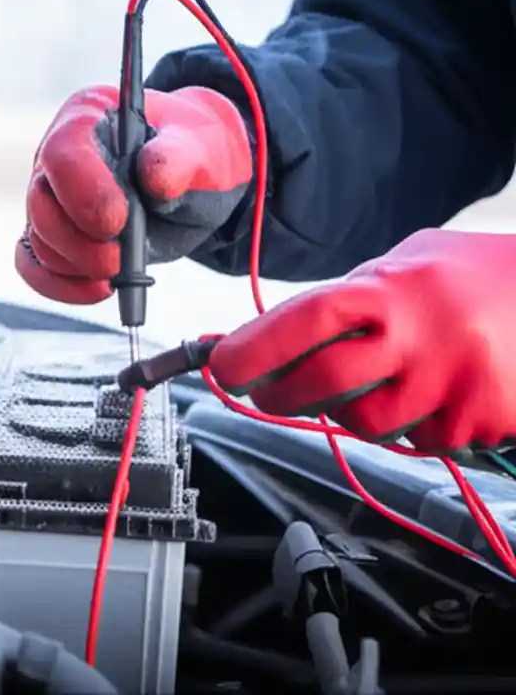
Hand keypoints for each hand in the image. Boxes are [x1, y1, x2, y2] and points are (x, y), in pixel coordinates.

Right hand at [16, 85, 250, 303]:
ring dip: (78, 265)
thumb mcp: (200, 146)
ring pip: (38, 240)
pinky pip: (35, 266)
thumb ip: (179, 156)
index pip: (64, 152)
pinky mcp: (54, 236)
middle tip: (122, 260)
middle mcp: (56, 157)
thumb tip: (153, 176)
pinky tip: (101, 289)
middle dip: (80, 241)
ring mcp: (50, 199)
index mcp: (86, 117)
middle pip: (41, 203)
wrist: (192, 177)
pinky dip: (62, 286)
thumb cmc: (191, 152)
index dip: (84, 191)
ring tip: (123, 270)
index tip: (117, 222)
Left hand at [209, 229, 515, 453]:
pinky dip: (413, 423)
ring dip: (354, 410)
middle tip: (267, 392)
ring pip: (364, 423)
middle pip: (319, 384)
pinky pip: (417, 441)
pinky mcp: (477, 423)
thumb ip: (351, 297)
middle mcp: (420, 338)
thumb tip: (274, 332)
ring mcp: (449, 386)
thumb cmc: (482, 276)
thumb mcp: (411, 263)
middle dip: (279, 395)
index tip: (222, 366)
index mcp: (395, 289)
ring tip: (384, 378)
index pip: (305, 321)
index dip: (255, 348)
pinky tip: (437, 391)